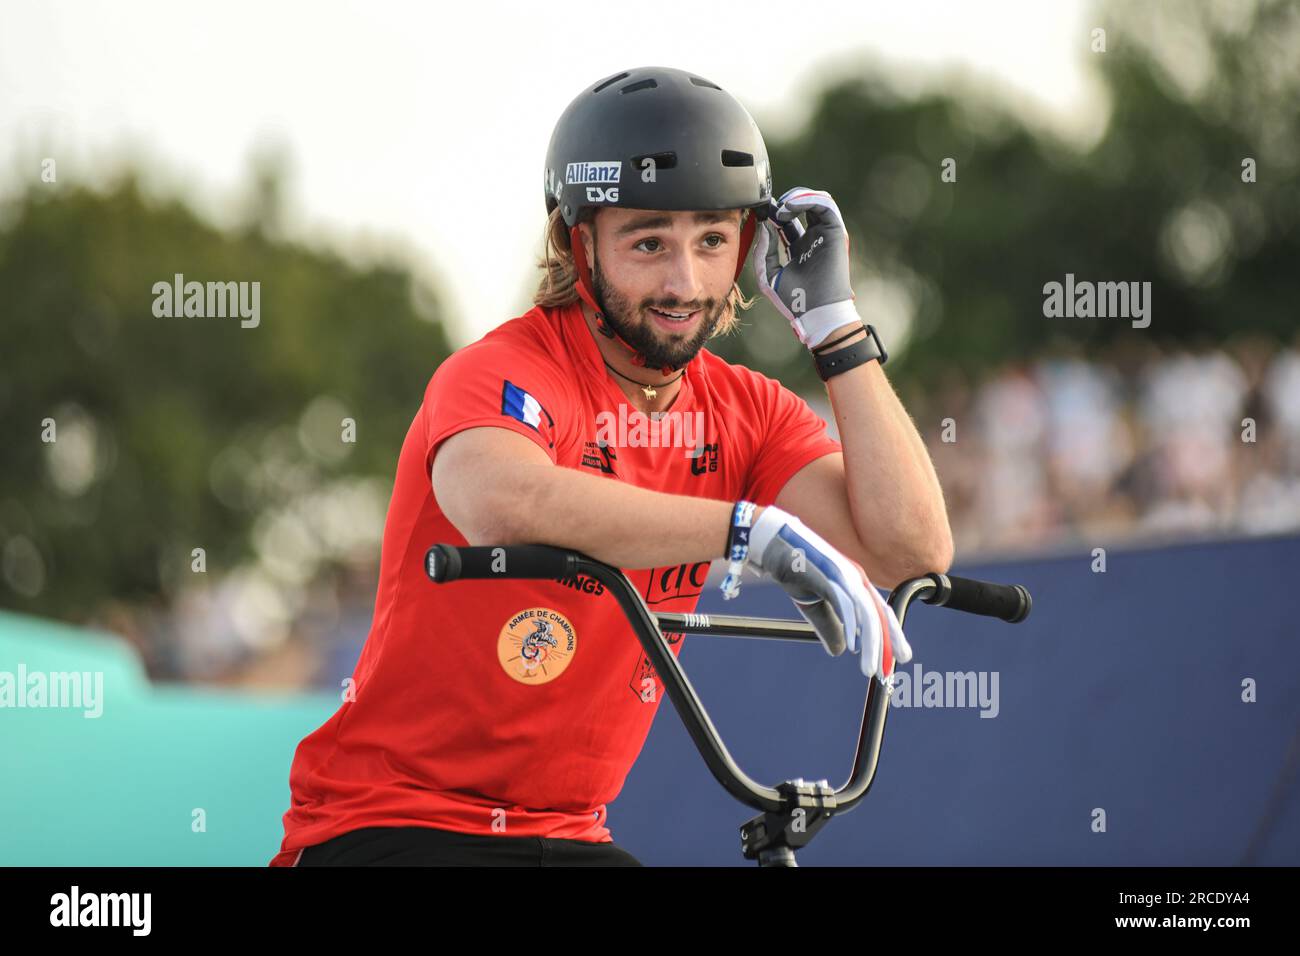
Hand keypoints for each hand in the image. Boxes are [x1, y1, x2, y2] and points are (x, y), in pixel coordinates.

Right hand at [746, 505, 911, 681]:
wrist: (773, 543)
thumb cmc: (794, 570)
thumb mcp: (814, 605)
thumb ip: (829, 626)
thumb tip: (841, 652)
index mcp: (856, 584)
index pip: (879, 614)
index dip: (888, 638)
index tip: (890, 662)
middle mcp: (856, 579)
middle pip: (880, 616)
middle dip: (888, 645)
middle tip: (889, 671)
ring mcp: (845, 576)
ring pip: (867, 614)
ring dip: (871, 644)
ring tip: (870, 669)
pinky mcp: (830, 575)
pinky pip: (846, 604)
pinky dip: (852, 626)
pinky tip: (853, 647)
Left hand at [752, 186, 860, 349]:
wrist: (816, 311)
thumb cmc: (794, 300)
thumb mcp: (769, 275)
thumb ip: (764, 251)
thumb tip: (764, 226)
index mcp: (798, 248)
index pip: (786, 222)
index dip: (772, 213)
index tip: (759, 210)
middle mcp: (813, 238)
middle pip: (801, 207)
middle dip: (785, 202)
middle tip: (770, 208)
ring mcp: (825, 234)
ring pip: (815, 200)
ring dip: (796, 197)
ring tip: (781, 208)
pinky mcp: (835, 232)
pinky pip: (824, 205)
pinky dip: (807, 199)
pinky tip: (789, 208)